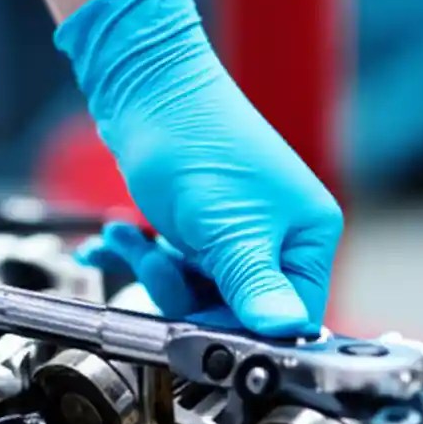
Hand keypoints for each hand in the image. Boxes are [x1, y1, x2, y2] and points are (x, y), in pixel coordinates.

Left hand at [55, 0, 342, 335]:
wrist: (143, 88)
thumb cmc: (194, 142)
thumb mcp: (228, 231)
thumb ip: (255, 288)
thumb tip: (286, 334)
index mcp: (308, 236)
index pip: (288, 315)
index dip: (240, 328)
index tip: (198, 327)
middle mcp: (280, 236)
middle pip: (236, 309)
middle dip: (184, 293)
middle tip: (158, 265)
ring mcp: (239, 231)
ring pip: (198, 291)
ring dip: (155, 271)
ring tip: (131, 237)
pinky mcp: (202, 227)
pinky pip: (175, 265)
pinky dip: (141, 255)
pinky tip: (114, 242)